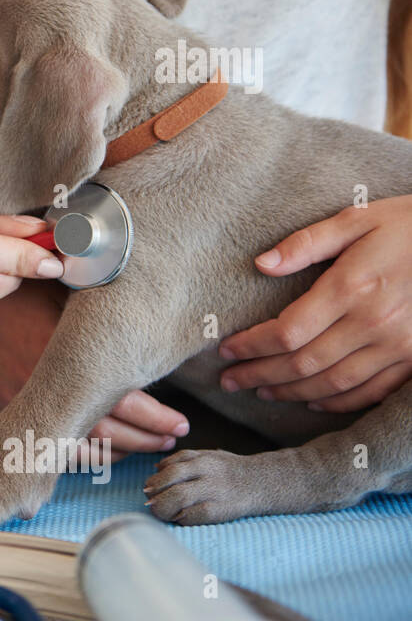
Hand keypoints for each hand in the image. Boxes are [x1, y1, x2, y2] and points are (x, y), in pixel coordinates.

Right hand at [0, 283, 190, 457]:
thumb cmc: (20, 289)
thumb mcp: (66, 290)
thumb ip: (104, 313)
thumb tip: (158, 308)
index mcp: (62, 357)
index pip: (122, 402)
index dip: (156, 418)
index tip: (180, 422)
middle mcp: (40, 388)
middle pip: (105, 432)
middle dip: (145, 439)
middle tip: (172, 438)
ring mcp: (15, 405)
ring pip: (76, 448)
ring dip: (117, 452)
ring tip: (146, 446)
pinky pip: (44, 447)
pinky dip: (78, 455)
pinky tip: (102, 450)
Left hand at [218, 196, 411, 412]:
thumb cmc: (410, 225)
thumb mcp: (358, 219)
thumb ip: (307, 243)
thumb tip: (261, 263)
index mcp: (351, 288)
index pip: (286, 331)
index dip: (251, 346)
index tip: (226, 350)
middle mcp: (373, 324)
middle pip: (302, 363)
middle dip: (259, 374)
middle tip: (229, 381)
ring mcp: (398, 347)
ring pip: (332, 383)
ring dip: (290, 391)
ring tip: (261, 390)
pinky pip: (370, 392)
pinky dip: (336, 401)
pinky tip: (311, 400)